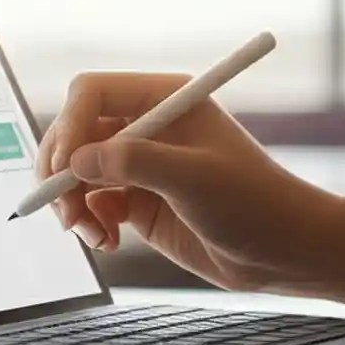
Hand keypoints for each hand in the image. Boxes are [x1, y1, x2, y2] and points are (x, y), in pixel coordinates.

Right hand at [37, 72, 337, 290]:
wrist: (283, 252)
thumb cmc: (255, 203)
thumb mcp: (197, 179)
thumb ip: (137, 162)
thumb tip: (79, 159)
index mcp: (164, 98)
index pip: (91, 93)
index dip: (69, 125)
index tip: (64, 168)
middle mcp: (147, 125)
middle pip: (74, 133)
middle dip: (61, 170)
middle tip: (62, 208)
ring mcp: (141, 164)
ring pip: (77, 172)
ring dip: (71, 203)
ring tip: (90, 234)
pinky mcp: (138, 201)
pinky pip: (91, 203)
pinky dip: (88, 222)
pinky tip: (107, 242)